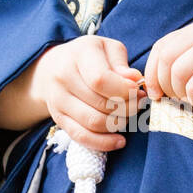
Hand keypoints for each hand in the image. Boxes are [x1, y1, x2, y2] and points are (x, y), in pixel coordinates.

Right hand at [33, 34, 144, 150]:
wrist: (54, 66)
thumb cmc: (89, 56)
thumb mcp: (108, 49)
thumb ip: (122, 64)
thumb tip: (135, 80)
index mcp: (79, 54)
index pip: (100, 79)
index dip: (124, 90)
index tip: (138, 91)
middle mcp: (64, 77)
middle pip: (100, 104)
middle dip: (127, 108)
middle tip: (139, 104)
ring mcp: (58, 100)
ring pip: (93, 122)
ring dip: (118, 124)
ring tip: (129, 116)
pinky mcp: (58, 118)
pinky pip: (81, 137)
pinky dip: (104, 143)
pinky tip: (120, 141)